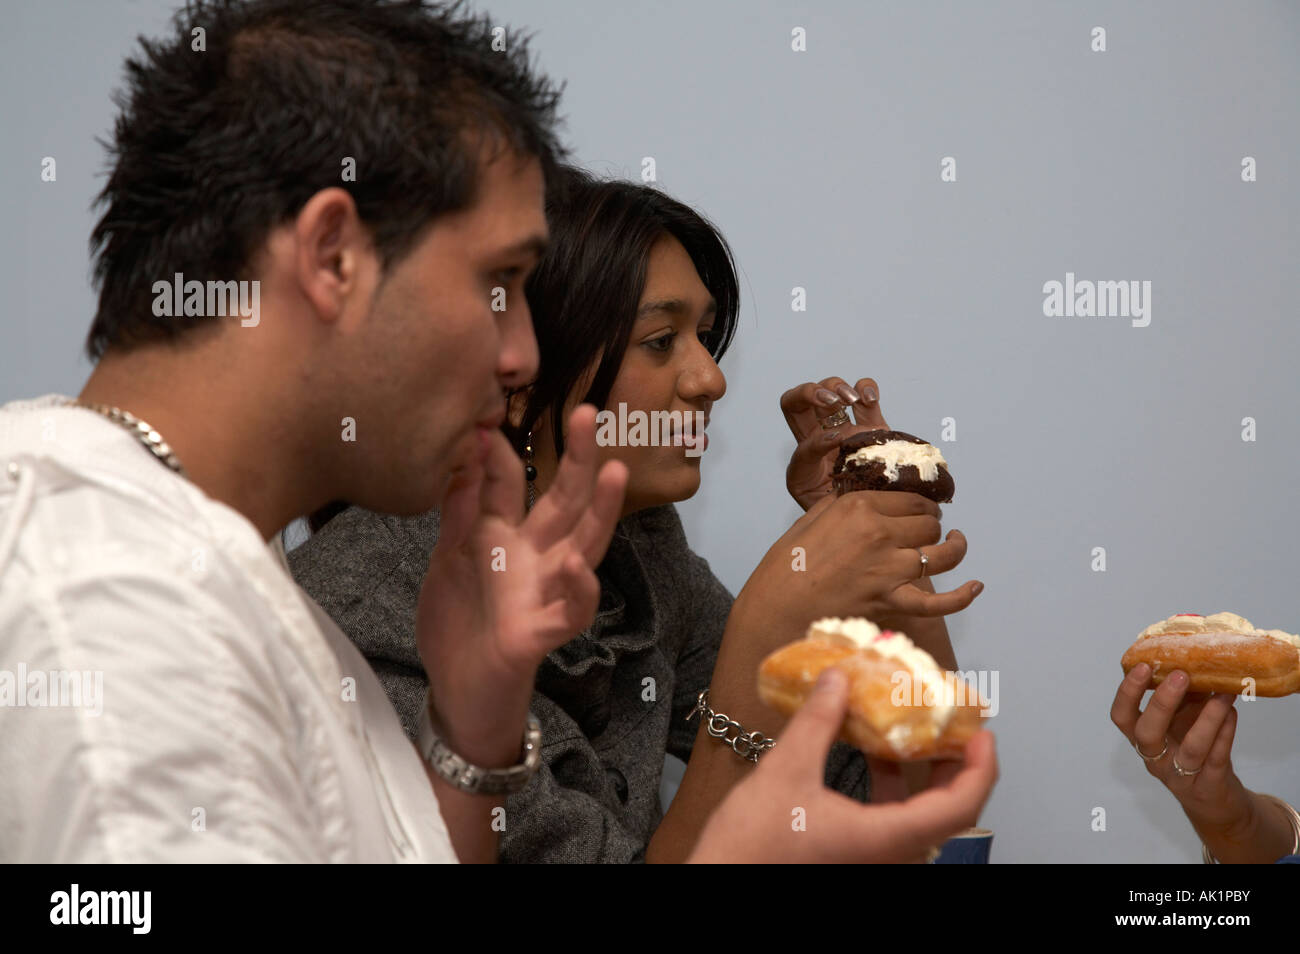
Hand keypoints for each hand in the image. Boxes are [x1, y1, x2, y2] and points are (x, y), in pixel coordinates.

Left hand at [415, 405, 626, 764]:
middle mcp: (535, 556)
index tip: (494, 407)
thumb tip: (463, 451)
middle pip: (564, 500)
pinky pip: (572, 611)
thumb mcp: (450, 556)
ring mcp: (544, 591)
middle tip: (589, 411)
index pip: (515, 481)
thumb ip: (459, 510)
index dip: (508, 447)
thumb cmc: (460, 620)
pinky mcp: (543, 631)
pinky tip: (575, 565)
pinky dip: (578, 589)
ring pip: (585, 545)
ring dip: (601, 511)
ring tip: (613, 472)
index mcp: (508, 535)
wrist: (458, 689)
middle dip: (579, 458)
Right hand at [687, 668, 997, 862]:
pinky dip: (893, 788)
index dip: (980, 767)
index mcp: (885, 839)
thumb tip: (838, 680)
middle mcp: (889, 857)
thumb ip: (817, 723)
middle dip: (955, 764)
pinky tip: (871, 757)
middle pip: (948, 812)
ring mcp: (873, 861)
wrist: (721, 884)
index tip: (982, 734)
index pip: (959, 806)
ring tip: (913, 732)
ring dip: (922, 774)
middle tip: (955, 726)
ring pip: (920, 817)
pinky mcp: (855, 859)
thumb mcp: (785, 771)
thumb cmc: (752, 849)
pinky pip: (893, 823)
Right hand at [733, 486, 981, 648]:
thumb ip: (843, 506)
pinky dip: (962, 596)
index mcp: (858, 507)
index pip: (909, 498)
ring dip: (953, 546)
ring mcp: (889, 570)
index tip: (918, 508)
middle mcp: (880, 534)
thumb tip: (867, 501)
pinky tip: (975, 586)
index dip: (919, 503)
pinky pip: (938, 602)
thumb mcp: (809, 520)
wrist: (775, 610)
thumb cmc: (784, 567)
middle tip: (924, 527)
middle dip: (930, 523)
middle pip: (928, 522)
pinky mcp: (892, 602)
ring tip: (955, 541)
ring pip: (941, 552)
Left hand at [781, 375, 887, 509]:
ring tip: (853, 399)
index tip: (839, 443)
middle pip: (795, 403)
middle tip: (831, 401)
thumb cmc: (847, 522)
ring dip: (837, 387)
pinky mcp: (871, 425)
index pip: (804, 446)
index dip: (819, 441)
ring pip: (827, 390)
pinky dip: (865, 388)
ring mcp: (844, 429)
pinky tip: (869, 397)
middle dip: (809, 394)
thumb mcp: (831, 517)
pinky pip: (862, 393)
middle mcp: (819, 442)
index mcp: (805, 468)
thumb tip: (839, 481)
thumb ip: (829, 501)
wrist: (875, 519)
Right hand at [1109, 665, 1251, 836]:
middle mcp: (1155, 758)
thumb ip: (1181, 694)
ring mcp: (1180, 775)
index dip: (1128, 692)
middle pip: (1147, 733)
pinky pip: (1217, 758)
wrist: (1214, 797)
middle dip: (1162, 702)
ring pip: (1191, 748)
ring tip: (1223, 693)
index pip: (1121, 716)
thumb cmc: (1192, 746)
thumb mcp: (1180, 719)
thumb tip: (1189, 654)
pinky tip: (1232, 713)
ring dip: (1208, 718)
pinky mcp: (1208, 786)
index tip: (1143, 666)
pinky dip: (1225, 733)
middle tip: (1181, 674)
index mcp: (1141, 737)